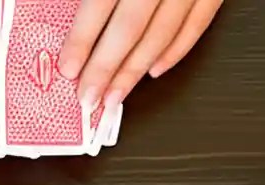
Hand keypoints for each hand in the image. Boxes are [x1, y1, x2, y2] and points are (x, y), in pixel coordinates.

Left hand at [59, 0, 222, 109]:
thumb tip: (67, 13)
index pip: (99, 5)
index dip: (82, 40)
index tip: (68, 68)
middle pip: (129, 30)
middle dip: (106, 69)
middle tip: (89, 97)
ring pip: (162, 35)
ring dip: (136, 71)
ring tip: (116, 96)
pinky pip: (197, 26)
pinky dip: (175, 52)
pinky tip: (155, 71)